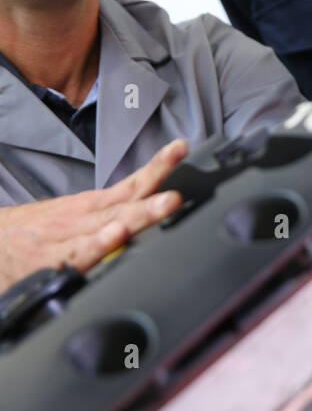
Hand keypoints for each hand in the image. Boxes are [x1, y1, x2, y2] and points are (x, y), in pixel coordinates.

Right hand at [0, 139, 188, 289]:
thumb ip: (106, 220)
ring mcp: (68, 237)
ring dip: (137, 215)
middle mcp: (82, 217)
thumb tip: (144, 216)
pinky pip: (79, 254)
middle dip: (154, 194)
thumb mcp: (70, 218)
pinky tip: (115, 237)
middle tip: (179, 190)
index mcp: (89, 206)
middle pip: (125, 203)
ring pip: (109, 224)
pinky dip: (98, 244)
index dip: (156, 167)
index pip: (130, 184)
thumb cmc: (31, 232)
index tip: (180, 149)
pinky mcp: (53, 261)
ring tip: (162, 205)